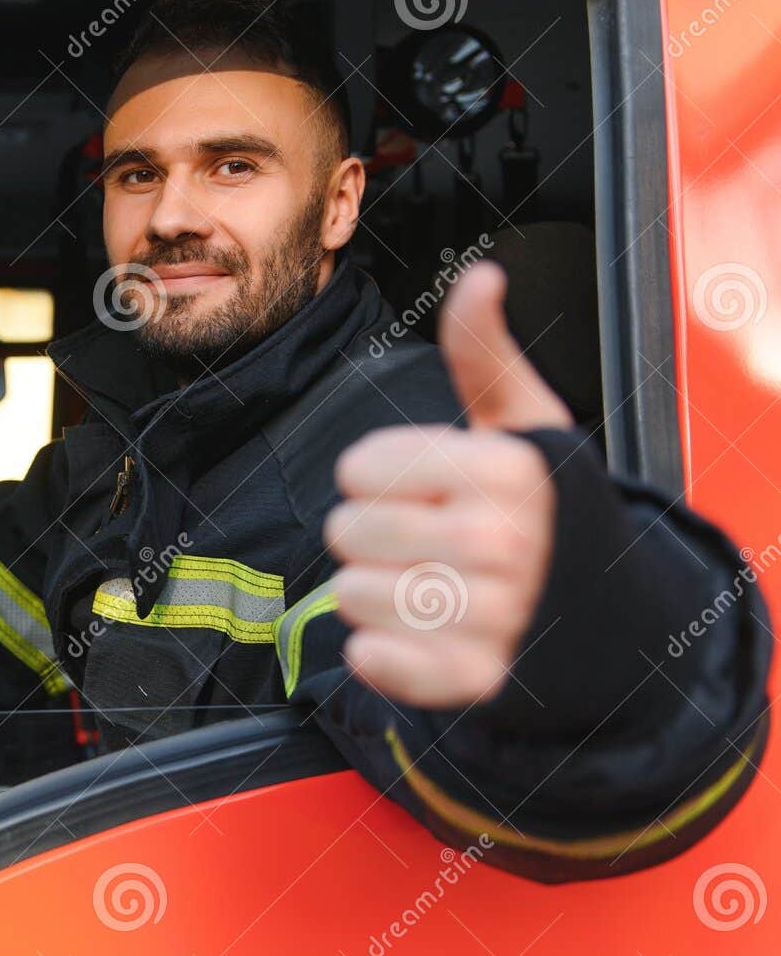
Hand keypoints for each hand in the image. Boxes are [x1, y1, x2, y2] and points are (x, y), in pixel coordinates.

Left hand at [323, 261, 571, 707]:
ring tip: (429, 589)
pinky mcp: (473, 681)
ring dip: (375, 595)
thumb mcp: (527, 427)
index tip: (423, 489)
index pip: (358, 468)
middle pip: (344, 532)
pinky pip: (370, 659)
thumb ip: (485, 354)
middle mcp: (502, 541)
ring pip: (348, 598)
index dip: (377, 478)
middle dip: (372, 537)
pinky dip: (382, 653)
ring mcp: (490, 617)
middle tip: (425, 544)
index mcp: (506, 470)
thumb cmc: (552, 512)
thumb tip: (480, 274)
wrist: (611, 622)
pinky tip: (422, 637)